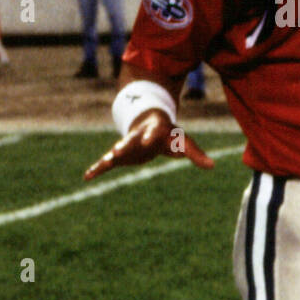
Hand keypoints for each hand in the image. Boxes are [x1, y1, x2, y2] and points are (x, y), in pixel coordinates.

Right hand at [84, 108, 212, 179]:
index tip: (147, 141)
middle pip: (131, 140)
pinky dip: (97, 169)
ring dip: (110, 157)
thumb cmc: (170, 135)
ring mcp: (127, 144)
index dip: (150, 136)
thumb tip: (212, 166)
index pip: (154, 133)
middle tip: (117, 151)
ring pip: (117, 150)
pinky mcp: (120, 155)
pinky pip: (106, 162)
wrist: (149, 122)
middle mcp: (138, 136)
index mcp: (155, 131)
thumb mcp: (183, 142)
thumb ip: (195, 154)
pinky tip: (87, 177)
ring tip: (103, 163)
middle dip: (125, 145)